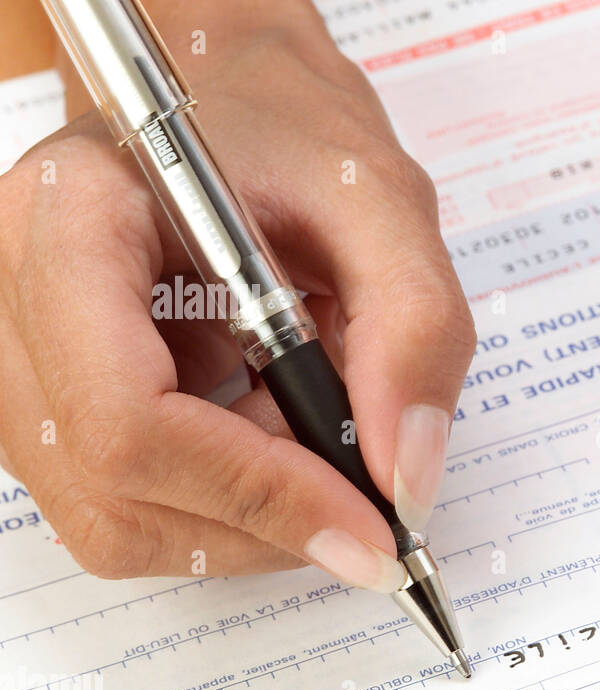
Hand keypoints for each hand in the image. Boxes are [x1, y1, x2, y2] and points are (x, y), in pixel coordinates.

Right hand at [0, 0, 473, 587]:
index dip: (256, 493)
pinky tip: (275, 440)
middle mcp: (18, 299)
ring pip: (117, 519)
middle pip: (116, 489)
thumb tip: (406, 477)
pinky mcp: (57, 404)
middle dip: (264, 517)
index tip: (370, 525)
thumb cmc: (294, 138)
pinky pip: (128, 506)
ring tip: (316, 440)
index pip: (127, 416)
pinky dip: (227, 505)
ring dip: (248, 519)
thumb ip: (415, 330)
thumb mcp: (384, 205)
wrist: (239, 108)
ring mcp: (26, 362)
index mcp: (74, 221)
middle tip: (367, 496)